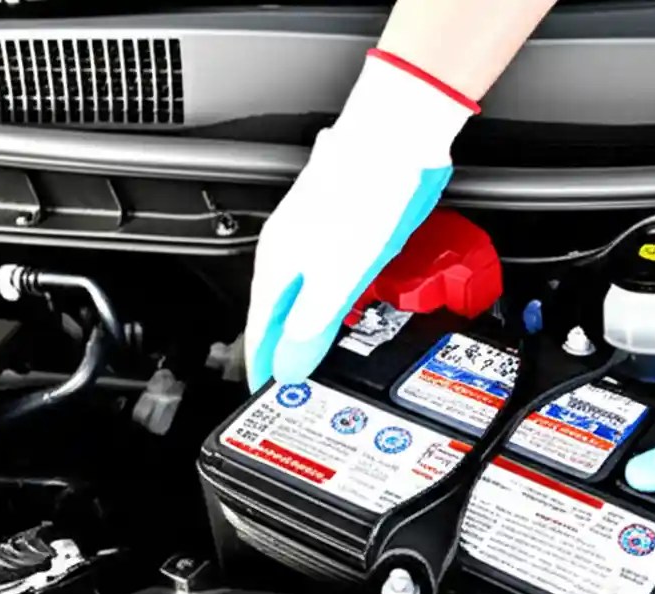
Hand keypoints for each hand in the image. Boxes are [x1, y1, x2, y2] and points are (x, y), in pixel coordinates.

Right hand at [245, 50, 474, 390]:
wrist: (395, 139)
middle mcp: (288, 246)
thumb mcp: (336, 277)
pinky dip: (326, 298)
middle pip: (277, 311)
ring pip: (300, 290)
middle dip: (281, 347)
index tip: (264, 393)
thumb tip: (290, 366)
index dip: (262, 366)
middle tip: (290, 379)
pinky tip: (344, 301)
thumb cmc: (366, 195)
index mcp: (278, 263)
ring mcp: (312, 232)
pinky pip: (323, 272)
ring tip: (312, 351)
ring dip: (304, 323)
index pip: (259, 330)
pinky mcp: (339, 222)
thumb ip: (311, 326)